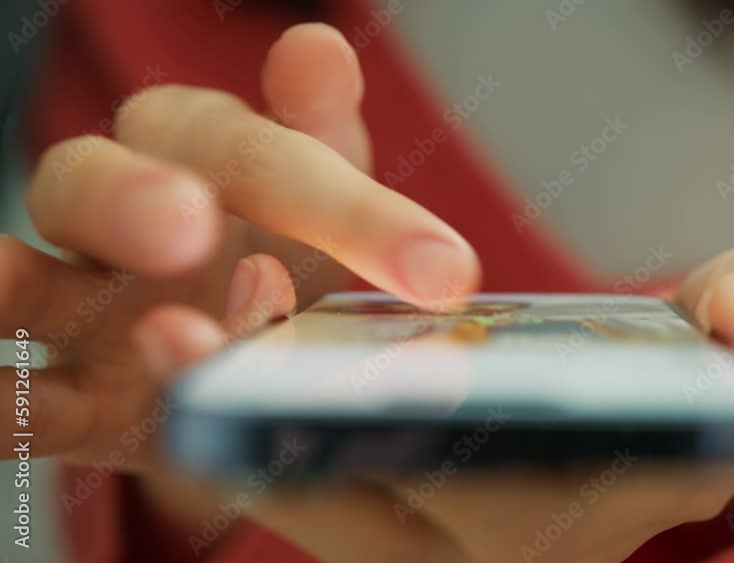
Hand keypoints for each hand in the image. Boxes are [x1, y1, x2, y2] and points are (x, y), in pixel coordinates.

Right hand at [1, 23, 479, 473]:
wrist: (257, 357)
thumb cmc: (287, 253)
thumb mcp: (325, 205)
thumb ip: (323, 138)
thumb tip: (317, 49)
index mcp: (204, 156)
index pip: (252, 154)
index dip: (339, 203)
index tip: (436, 268)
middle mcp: (127, 216)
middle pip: (96, 181)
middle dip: (133, 199)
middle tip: (189, 227)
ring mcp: (88, 308)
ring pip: (24, 280)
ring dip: (17, 283)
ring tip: (30, 292)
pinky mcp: (76, 400)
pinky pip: (12, 400)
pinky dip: (3, 405)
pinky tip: (9, 410)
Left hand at [144, 241, 733, 562]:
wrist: (700, 402)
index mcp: (607, 506)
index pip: (491, 498)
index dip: (404, 434)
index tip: (326, 349)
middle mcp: (517, 550)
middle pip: (373, 513)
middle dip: (276, 430)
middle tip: (188, 331)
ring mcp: (454, 538)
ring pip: (324, 504)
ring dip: (245, 425)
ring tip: (182, 331)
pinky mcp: (410, 503)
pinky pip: (315, 478)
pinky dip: (259, 421)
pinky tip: (222, 340)